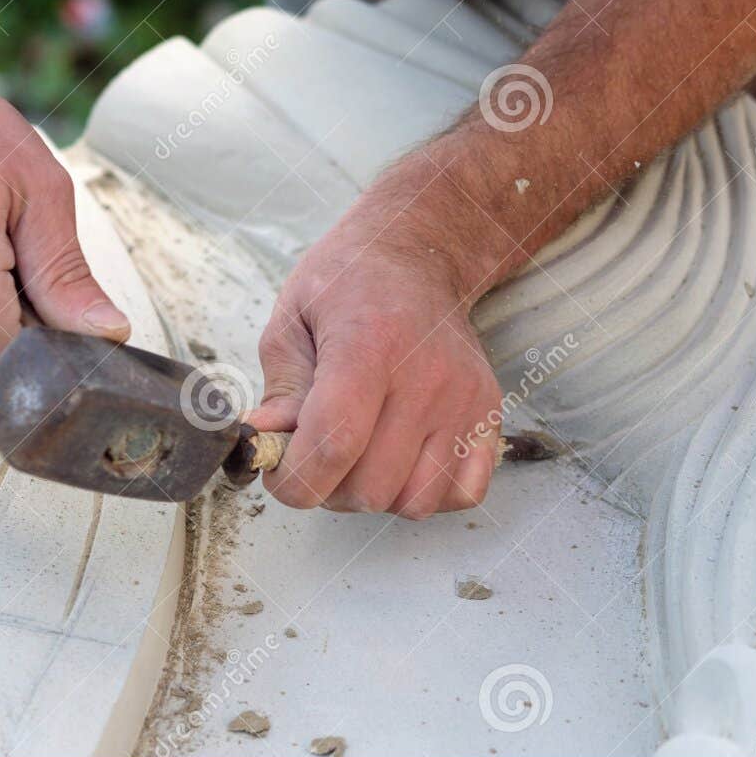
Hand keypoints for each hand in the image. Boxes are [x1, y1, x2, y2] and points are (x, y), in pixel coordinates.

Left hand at [247, 211, 503, 518]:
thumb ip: (281, 387)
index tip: (280, 472)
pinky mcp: (489, 413)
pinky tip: (403, 458)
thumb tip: (267, 443)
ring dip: (378, 495)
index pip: (333, 444)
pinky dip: (427, 492)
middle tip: (319, 454)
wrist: (420, 254)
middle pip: (371, 487)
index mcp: (368, 345)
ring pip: (415, 502)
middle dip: (330, 489)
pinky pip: (462, 493)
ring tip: (362, 456)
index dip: (295, 480)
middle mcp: (426, 377)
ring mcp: (464, 399)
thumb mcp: (292, 317)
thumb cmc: (348, 282)